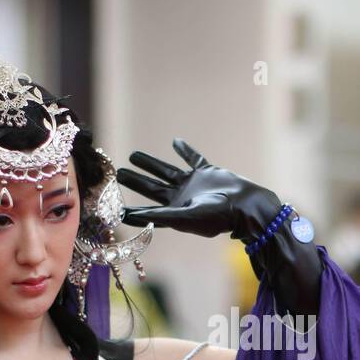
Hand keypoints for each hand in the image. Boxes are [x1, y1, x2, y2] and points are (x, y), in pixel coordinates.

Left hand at [116, 138, 283, 241]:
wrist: (246, 204)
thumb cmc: (218, 216)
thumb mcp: (185, 217)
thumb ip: (159, 216)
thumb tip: (130, 216)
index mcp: (175, 211)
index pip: (148, 210)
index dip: (132, 210)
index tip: (114, 209)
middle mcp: (182, 198)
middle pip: (153, 188)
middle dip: (136, 181)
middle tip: (120, 174)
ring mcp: (193, 184)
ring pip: (167, 171)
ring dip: (151, 164)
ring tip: (134, 156)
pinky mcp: (207, 172)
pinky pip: (193, 159)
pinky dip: (184, 150)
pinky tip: (175, 141)